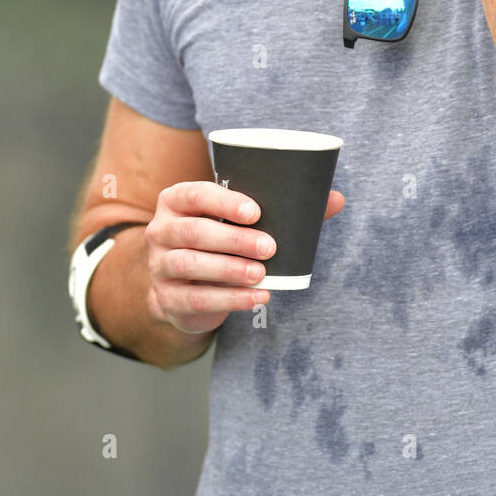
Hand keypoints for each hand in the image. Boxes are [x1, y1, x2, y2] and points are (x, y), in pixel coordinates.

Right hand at [144, 181, 345, 334]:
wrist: (183, 286)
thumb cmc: (219, 241)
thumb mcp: (239, 222)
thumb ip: (283, 208)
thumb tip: (336, 199)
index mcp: (177, 200)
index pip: (195, 195)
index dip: (224, 202)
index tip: (256, 211)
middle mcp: (161, 230)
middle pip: (194, 232)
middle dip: (234, 240)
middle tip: (270, 247)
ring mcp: (159, 266)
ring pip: (191, 265)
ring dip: (230, 270)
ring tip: (262, 274)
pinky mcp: (166, 298)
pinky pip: (196, 298)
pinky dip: (229, 300)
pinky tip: (256, 298)